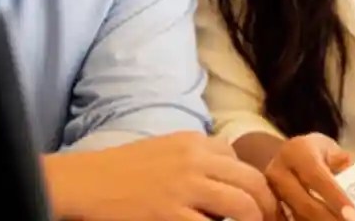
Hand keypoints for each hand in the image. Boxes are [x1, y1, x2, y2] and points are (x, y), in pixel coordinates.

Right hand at [43, 131, 278, 220]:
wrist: (87, 181)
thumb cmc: (124, 169)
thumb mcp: (167, 149)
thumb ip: (198, 158)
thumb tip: (229, 180)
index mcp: (196, 142)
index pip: (241, 161)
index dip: (255, 185)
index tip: (259, 203)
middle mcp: (196, 160)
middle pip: (252, 181)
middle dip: (267, 205)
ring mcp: (184, 187)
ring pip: (241, 204)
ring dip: (254, 220)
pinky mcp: (170, 213)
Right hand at [265, 133, 354, 220]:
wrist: (286, 156)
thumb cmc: (314, 152)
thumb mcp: (328, 148)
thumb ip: (339, 161)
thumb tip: (349, 170)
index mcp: (296, 153)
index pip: (317, 177)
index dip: (335, 197)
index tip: (352, 214)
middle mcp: (278, 171)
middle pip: (305, 202)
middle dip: (328, 218)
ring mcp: (269, 191)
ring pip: (295, 216)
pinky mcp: (267, 206)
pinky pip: (287, 220)